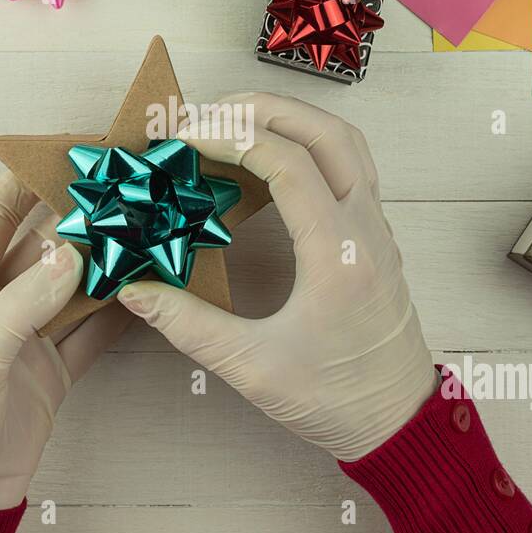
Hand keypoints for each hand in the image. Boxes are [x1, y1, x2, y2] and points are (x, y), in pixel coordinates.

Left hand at [0, 173, 132, 514]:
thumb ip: (25, 303)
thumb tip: (74, 253)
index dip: (25, 182)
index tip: (64, 151)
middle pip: (42, 246)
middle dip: (77, 218)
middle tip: (118, 188)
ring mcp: (29, 336)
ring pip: (74, 286)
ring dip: (105, 263)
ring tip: (143, 231)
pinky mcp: (55, 369)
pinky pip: (92, 330)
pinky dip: (119, 312)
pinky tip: (147, 291)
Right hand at [119, 93, 435, 461]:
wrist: (398, 423)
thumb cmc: (335, 400)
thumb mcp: (252, 368)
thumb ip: (189, 325)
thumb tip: (134, 289)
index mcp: (338, 255)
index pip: (287, 163)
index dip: (230, 138)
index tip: (183, 138)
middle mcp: (365, 228)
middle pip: (324, 132)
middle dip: (261, 109)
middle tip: (204, 114)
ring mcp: (377, 227)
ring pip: (346, 140)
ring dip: (291, 118)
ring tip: (235, 122)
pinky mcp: (375, 235)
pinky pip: (351, 165)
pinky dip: (310, 143)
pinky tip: (272, 159)